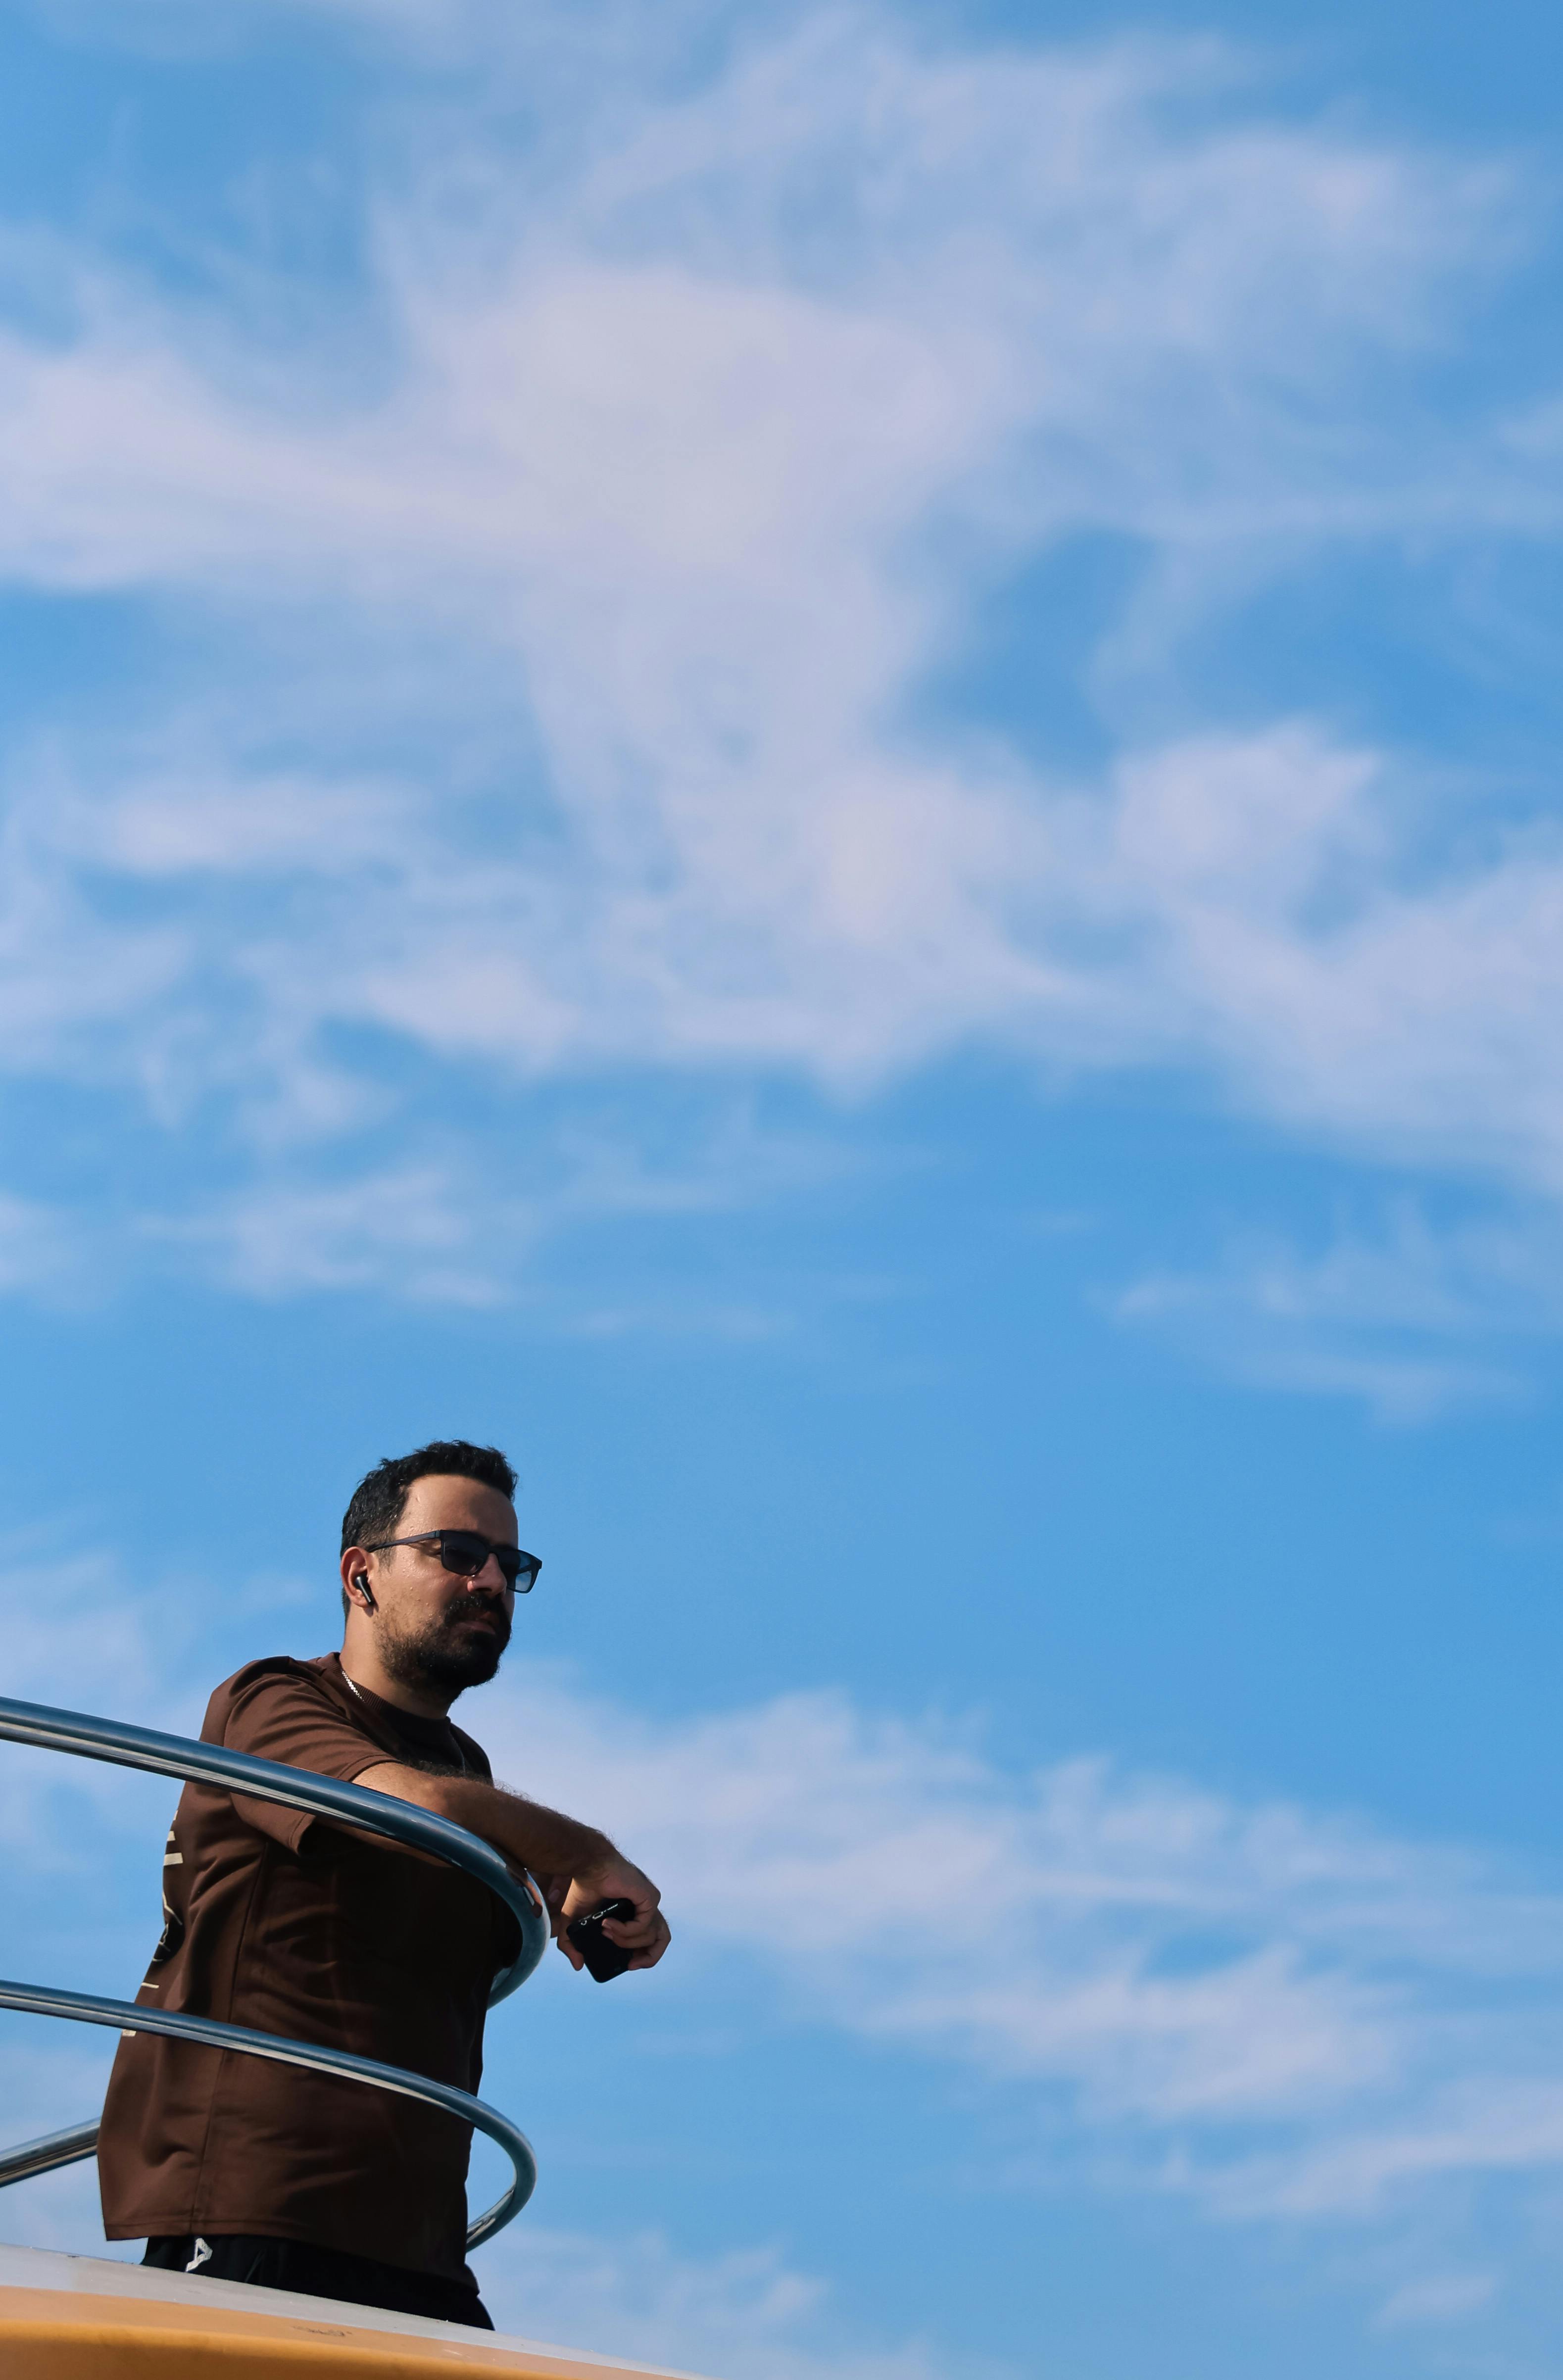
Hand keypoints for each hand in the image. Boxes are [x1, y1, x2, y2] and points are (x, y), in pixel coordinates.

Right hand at [558, 1858, 670, 1972]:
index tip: (627, 1964)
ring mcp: (649, 1904)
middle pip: (661, 1940)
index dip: (643, 1956)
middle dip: (648, 1958)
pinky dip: (626, 1931)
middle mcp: (645, 1910)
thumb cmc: (583, 1888)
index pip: (649, 1940)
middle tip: (630, 1964)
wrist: (589, 1865)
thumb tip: (578, 1965)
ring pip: (652, 1937)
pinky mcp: (650, 1898)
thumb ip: (571, 1944)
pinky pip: (643, 1926)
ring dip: (626, 1942)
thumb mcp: (572, 1921)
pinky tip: (607, 1923)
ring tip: (605, 1931)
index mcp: (633, 1915)